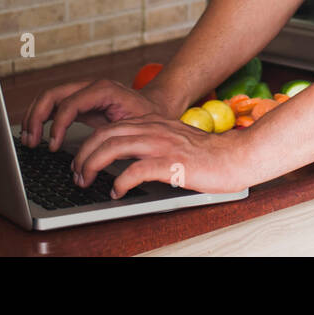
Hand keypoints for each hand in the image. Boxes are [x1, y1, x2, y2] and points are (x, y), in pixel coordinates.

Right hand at [19, 77, 172, 150]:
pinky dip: (42, 118)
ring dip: (35, 117)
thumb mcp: (136, 128)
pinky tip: (36, 135)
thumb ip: (115, 138)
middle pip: (53, 95)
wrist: (157, 108)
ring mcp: (83, 92)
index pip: (70, 103)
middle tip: (31, 142)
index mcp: (104, 90)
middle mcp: (90, 87)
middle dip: (37, 117)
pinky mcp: (80, 102)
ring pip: (49, 98)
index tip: (53, 146)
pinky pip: (55, 106)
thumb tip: (94, 158)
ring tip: (29, 140)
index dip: (58, 125)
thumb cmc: (149, 118)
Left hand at [69, 115, 254, 197]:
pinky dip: (120, 182)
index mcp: (153, 122)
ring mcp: (162, 144)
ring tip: (87, 181)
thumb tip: (128, 158)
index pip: (110, 127)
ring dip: (93, 165)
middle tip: (77, 174)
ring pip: (113, 147)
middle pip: (105, 135)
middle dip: (83, 155)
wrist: (236, 156)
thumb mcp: (174, 140)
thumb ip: (152, 142)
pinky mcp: (171, 163)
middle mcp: (154, 129)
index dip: (89, 145)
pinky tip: (117, 192)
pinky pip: (135, 170)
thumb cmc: (208, 155)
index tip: (81, 161)